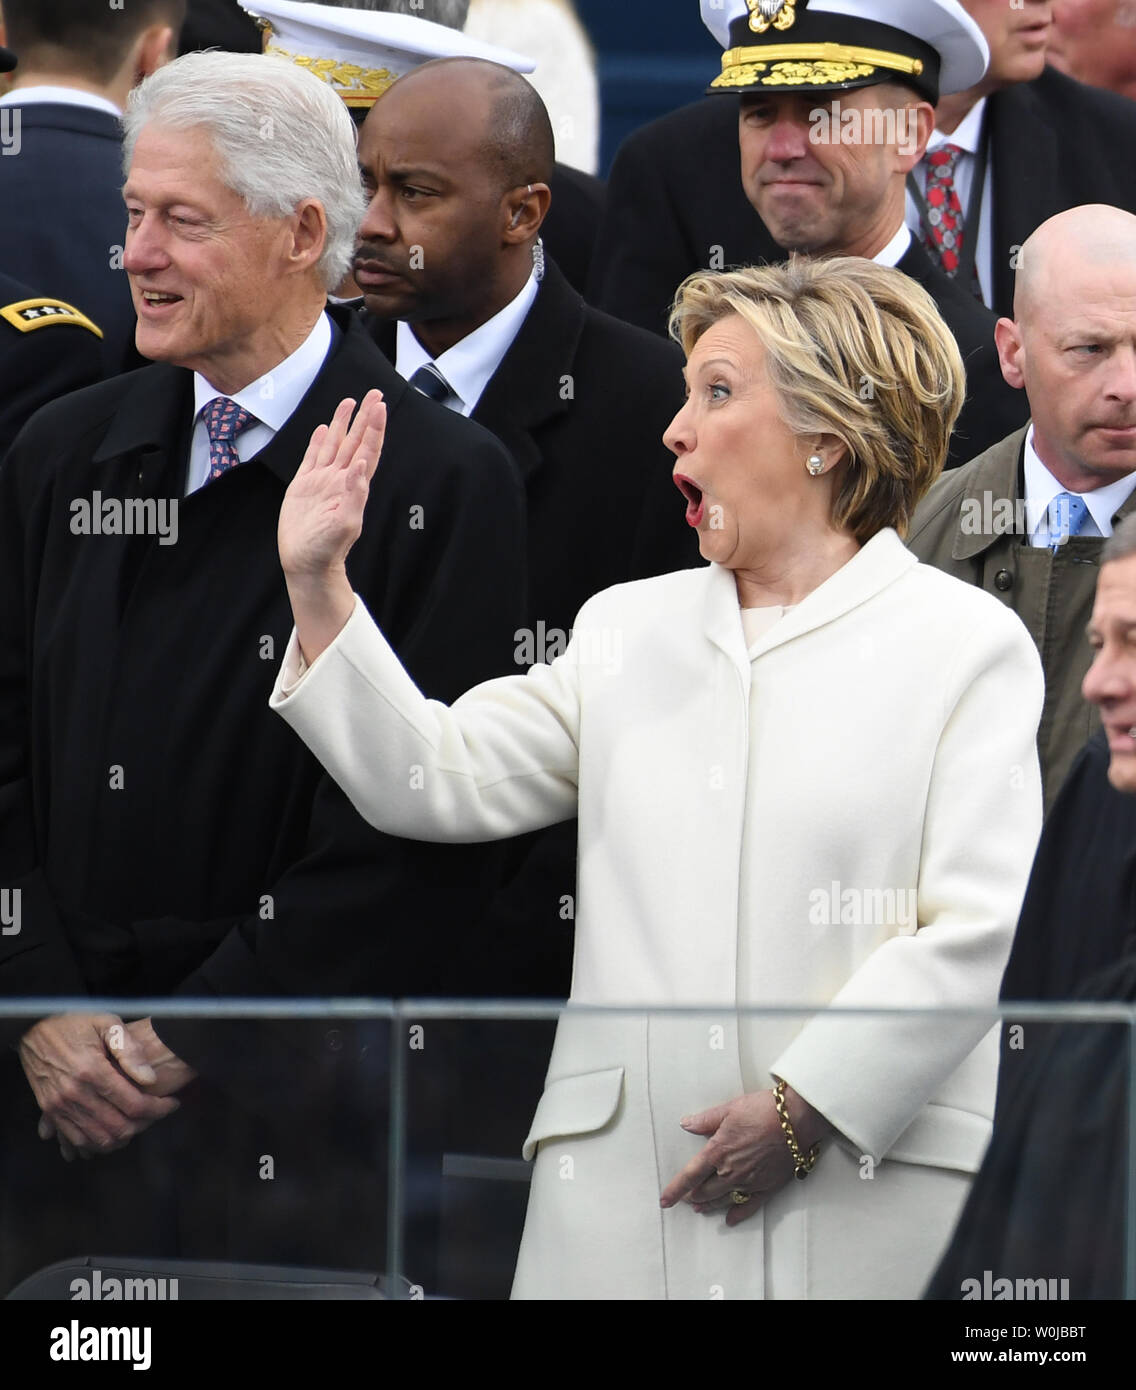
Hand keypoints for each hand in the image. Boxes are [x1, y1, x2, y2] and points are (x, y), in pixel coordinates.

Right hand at [19, 1013, 181, 1159]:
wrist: (33, 1027)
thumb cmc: (75, 1022)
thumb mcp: (107, 1023)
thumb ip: (130, 1051)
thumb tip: (149, 1079)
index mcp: (92, 1071)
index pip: (134, 1105)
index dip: (158, 1109)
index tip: (172, 1103)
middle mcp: (74, 1093)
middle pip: (118, 1127)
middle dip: (144, 1125)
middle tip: (157, 1113)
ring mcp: (60, 1105)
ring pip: (98, 1139)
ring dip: (123, 1137)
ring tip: (139, 1123)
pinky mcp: (50, 1111)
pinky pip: (76, 1139)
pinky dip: (98, 1143)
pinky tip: (113, 1132)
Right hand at [278, 390, 385, 580]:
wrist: (306, 563)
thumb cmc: (327, 549)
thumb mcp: (345, 524)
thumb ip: (354, 495)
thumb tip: (361, 466)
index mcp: (353, 486)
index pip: (367, 450)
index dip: (374, 428)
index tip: (379, 406)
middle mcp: (340, 479)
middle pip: (354, 440)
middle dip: (364, 417)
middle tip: (373, 393)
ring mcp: (322, 481)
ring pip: (334, 444)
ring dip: (342, 423)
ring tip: (349, 402)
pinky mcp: (304, 486)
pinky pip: (312, 457)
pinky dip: (318, 442)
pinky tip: (323, 429)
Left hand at [659, 1085, 833, 1224]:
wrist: (797, 1120)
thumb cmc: (764, 1110)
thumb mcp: (729, 1109)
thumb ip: (706, 1120)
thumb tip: (686, 1123)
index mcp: (718, 1151)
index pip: (690, 1176)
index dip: (674, 1190)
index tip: (664, 1200)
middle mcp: (731, 1171)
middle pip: (705, 1191)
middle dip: (692, 1196)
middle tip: (684, 1197)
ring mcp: (749, 1182)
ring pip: (723, 1200)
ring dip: (709, 1205)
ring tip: (700, 1208)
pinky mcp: (767, 1187)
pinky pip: (749, 1207)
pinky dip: (738, 1214)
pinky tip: (731, 1219)